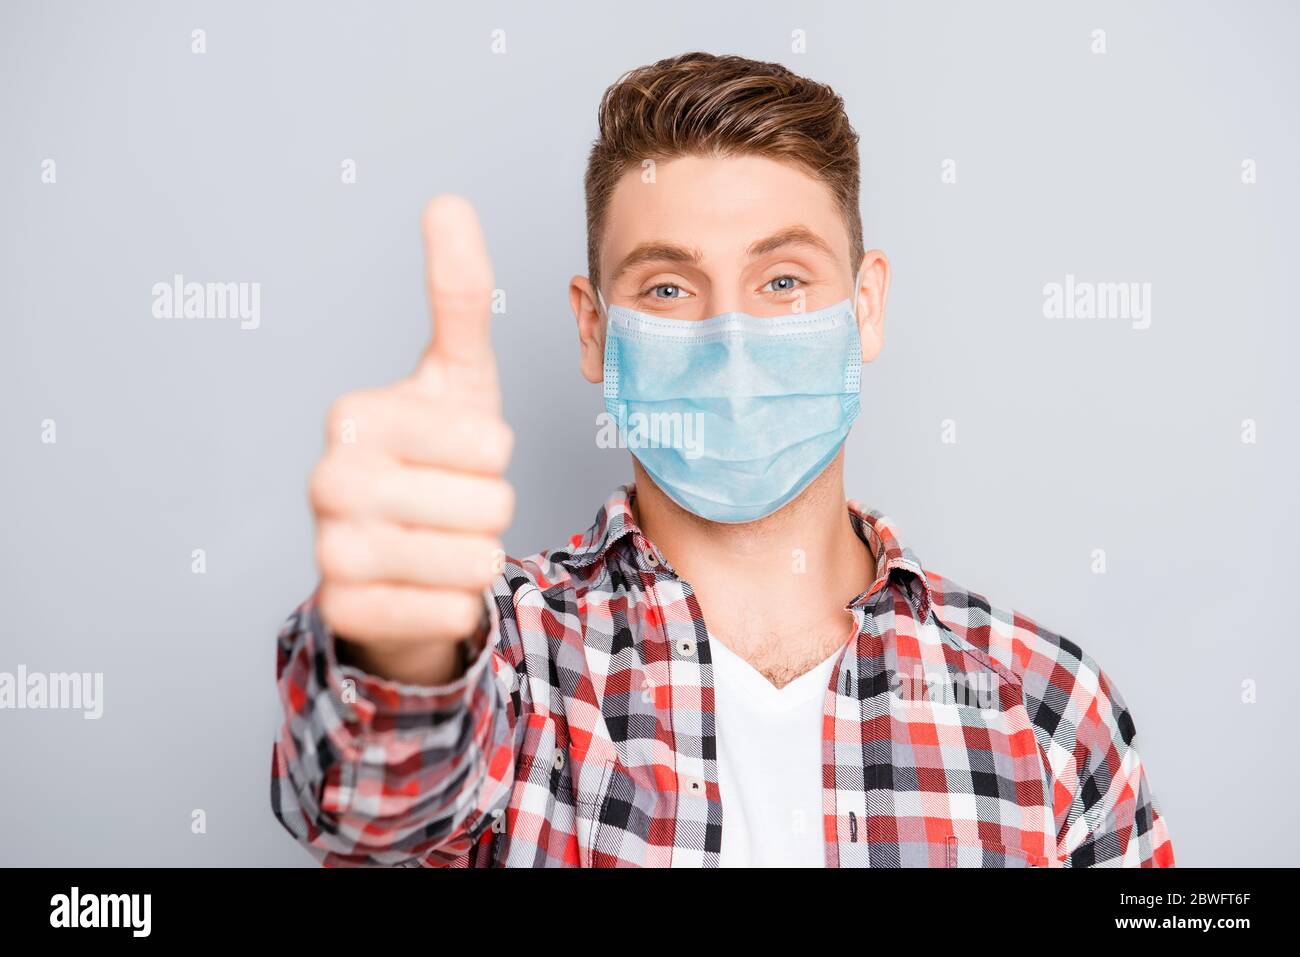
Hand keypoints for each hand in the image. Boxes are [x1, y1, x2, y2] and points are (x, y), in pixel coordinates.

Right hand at [309, 196, 513, 684]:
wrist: (396, 558)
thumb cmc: (434, 458)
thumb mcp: (455, 378)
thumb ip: (457, 295)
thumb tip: (447, 200)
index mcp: (353, 414)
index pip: (493, 441)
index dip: (493, 454)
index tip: (453, 454)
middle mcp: (327, 479)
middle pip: (491, 502)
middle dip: (488, 509)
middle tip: (446, 504)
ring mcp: (328, 551)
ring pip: (477, 561)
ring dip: (475, 557)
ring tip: (436, 541)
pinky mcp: (343, 614)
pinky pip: (453, 612)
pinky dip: (455, 604)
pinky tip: (421, 585)